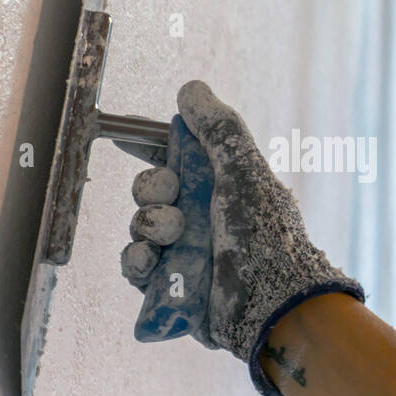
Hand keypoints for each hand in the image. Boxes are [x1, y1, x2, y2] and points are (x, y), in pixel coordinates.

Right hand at [119, 80, 364, 395]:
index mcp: (219, 185)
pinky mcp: (170, 287)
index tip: (123, 136)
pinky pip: (136, 265)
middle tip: (171, 197)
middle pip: (150, 189)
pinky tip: (147, 259)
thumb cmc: (264, 236)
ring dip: (146, 224)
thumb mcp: (245, 172)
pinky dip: (135, 259)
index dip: (149, 145)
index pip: (175, 156)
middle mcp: (200, 215)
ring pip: (140, 225)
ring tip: (169, 233)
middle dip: (152, 188)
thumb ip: (218, 129)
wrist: (272, 307)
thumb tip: (190, 88)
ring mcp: (184, 252)